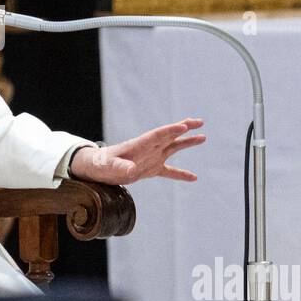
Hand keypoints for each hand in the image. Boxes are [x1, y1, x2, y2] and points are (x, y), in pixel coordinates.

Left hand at [69, 118, 204, 184]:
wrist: (97, 169)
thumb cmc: (101, 165)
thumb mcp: (109, 167)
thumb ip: (121, 167)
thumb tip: (132, 170)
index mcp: (139, 145)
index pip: (157, 135)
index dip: (170, 130)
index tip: (184, 125)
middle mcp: (148, 149)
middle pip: (169, 135)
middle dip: (183, 128)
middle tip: (199, 122)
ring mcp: (151, 158)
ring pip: (173, 147)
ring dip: (187, 142)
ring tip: (203, 137)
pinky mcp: (151, 169)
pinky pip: (169, 170)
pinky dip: (181, 174)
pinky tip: (194, 178)